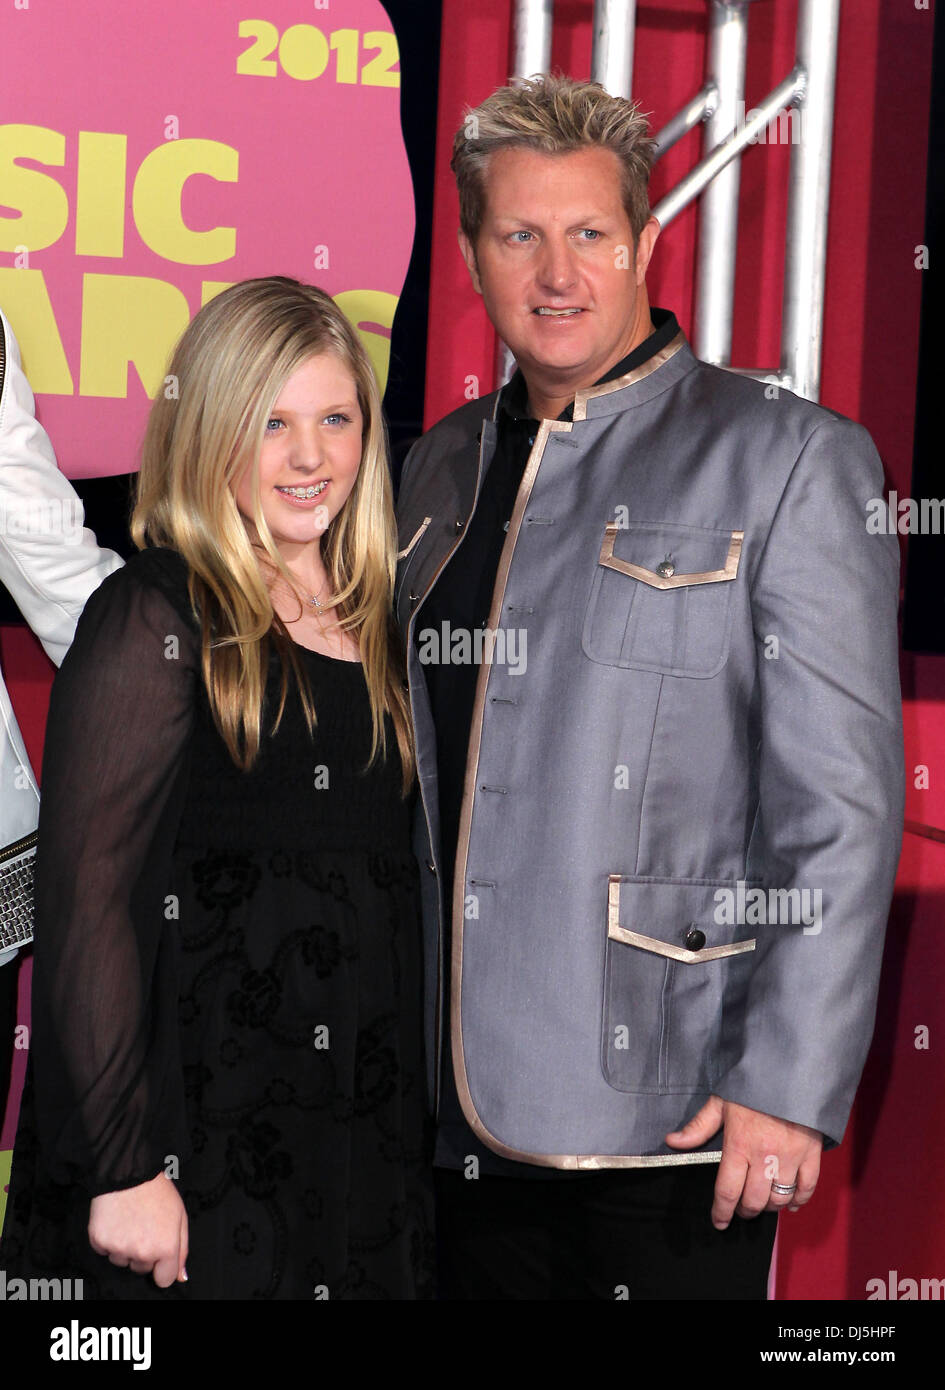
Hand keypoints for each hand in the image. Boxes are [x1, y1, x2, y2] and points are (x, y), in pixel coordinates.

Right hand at [88, 1172, 188, 1287]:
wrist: (128, 1172)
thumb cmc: (157, 1191)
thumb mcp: (180, 1217)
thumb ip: (182, 1250)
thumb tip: (180, 1276)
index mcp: (166, 1247)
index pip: (164, 1280)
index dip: (163, 1266)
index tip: (159, 1253)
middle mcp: (142, 1252)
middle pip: (142, 1269)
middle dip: (144, 1253)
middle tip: (145, 1227)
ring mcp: (119, 1248)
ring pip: (122, 1261)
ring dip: (125, 1247)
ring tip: (130, 1221)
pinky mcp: (100, 1242)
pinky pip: (105, 1252)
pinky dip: (109, 1240)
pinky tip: (116, 1220)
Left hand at [665, 1094, 822, 1229]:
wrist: (789, 1069)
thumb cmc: (751, 1085)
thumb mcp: (720, 1102)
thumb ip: (698, 1126)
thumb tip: (671, 1141)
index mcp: (739, 1145)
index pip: (727, 1191)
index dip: (721, 1212)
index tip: (719, 1222)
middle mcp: (764, 1157)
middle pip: (754, 1201)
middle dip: (745, 1211)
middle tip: (741, 1210)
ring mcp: (790, 1158)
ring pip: (779, 1198)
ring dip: (769, 1207)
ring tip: (762, 1203)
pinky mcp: (811, 1154)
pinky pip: (807, 1188)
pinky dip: (798, 1201)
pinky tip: (790, 1204)